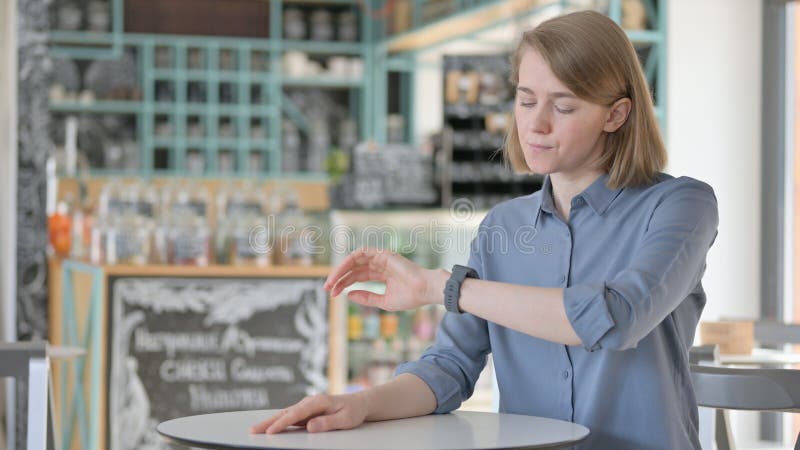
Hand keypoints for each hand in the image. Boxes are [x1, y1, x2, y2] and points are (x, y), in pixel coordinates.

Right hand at [250, 393, 368, 433]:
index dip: (282, 423)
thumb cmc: (353, 411)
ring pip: (285, 414)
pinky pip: (289, 417)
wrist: (358, 403)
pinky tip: (268, 428)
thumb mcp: (345, 419)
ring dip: (269, 422)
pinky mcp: (305, 412)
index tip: (270, 431)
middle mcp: (309, 401)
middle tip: (253, 430)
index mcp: (318, 401)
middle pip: (285, 412)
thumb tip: (310, 426)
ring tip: (255, 430)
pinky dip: (277, 422)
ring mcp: (306, 406)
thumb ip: (327, 422)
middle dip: (268, 422)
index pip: (296, 414)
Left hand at [324, 248, 447, 309]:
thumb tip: (348, 295)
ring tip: (331, 282)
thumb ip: (366, 298)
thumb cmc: (409, 297)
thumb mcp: (383, 301)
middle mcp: (379, 265)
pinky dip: (349, 260)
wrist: (424, 291)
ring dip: (341, 270)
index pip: (357, 277)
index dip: (344, 284)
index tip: (333, 294)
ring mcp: (381, 258)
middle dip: (339, 278)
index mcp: (381, 275)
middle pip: (353, 269)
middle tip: (327, 288)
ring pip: (355, 260)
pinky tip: (341, 272)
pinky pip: (361, 253)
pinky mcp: (383, 254)